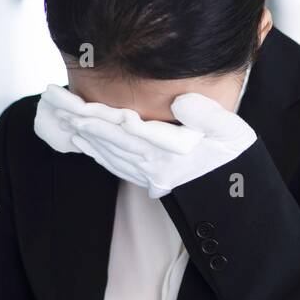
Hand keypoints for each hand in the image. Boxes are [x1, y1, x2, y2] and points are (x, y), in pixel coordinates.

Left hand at [54, 92, 256, 199]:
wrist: (240, 199)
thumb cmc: (237, 159)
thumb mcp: (232, 132)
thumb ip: (208, 115)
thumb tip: (180, 100)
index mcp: (172, 153)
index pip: (129, 133)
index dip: (102, 121)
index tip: (79, 109)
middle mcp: (157, 167)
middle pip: (113, 144)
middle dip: (85, 127)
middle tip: (58, 110)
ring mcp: (154, 177)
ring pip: (112, 157)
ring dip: (88, 142)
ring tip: (67, 124)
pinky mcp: (155, 182)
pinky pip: (120, 169)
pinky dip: (101, 156)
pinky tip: (89, 147)